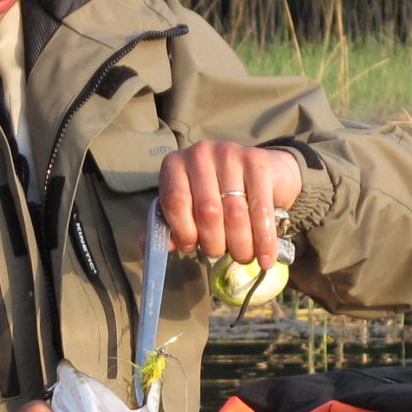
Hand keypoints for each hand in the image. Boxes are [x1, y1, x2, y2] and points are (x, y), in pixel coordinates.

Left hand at [158, 141, 301, 270]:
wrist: (262, 170)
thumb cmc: (218, 193)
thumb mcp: (189, 207)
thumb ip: (170, 226)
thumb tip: (145, 245)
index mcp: (176, 164)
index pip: (175, 202)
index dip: (183, 231)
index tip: (192, 248)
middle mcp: (200, 154)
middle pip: (206, 211)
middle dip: (214, 243)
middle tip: (221, 254)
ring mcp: (230, 154)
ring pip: (234, 213)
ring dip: (240, 245)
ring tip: (244, 257)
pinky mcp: (258, 160)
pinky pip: (261, 209)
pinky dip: (264, 239)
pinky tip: (266, 258)